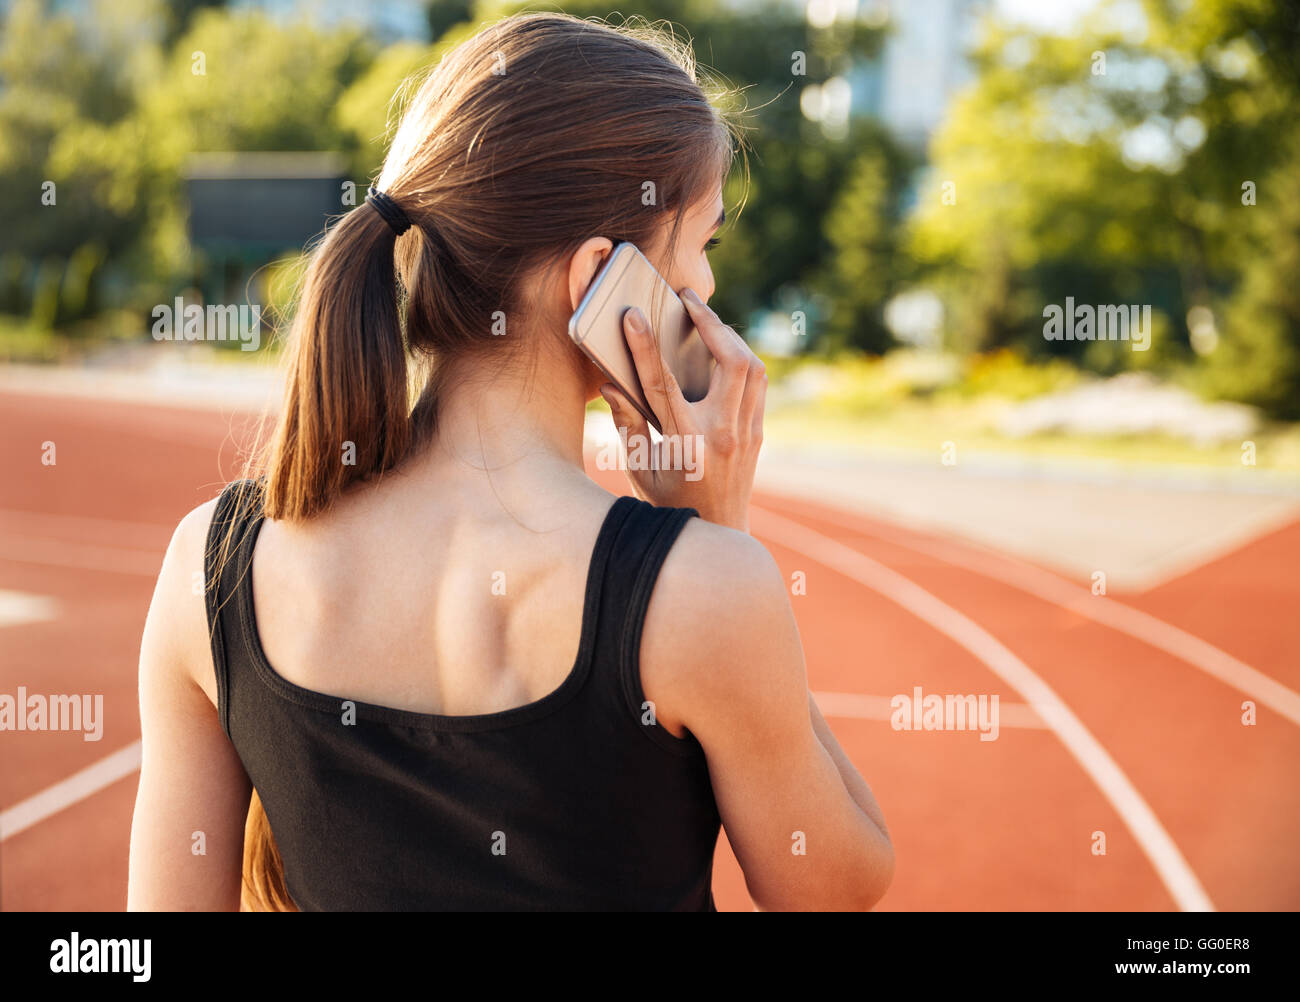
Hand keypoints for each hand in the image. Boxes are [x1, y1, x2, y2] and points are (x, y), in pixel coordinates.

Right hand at [599, 288, 764, 532]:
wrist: (718, 535)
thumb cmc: (669, 506)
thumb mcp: (638, 469)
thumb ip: (626, 425)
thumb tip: (610, 384)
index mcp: (686, 445)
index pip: (664, 384)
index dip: (645, 347)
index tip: (633, 316)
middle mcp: (723, 435)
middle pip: (730, 363)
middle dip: (711, 323)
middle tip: (688, 299)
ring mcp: (747, 434)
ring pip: (753, 368)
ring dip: (731, 337)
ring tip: (707, 319)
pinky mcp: (758, 433)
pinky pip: (758, 384)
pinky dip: (742, 359)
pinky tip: (723, 348)